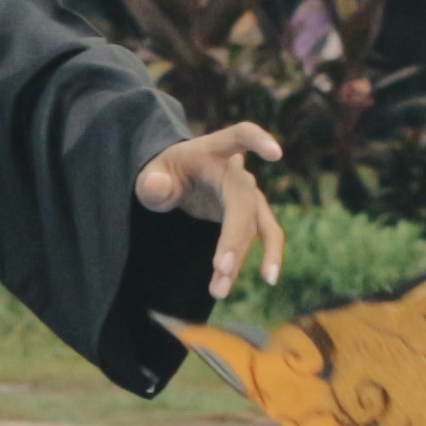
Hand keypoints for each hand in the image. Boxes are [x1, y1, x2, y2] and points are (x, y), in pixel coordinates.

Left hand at [138, 120, 286, 299]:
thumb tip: (158, 186)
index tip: (276, 153)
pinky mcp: (251, 215)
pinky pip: (264, 236)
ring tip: (224, 289)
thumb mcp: (150, 175)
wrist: (179, 180)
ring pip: (256, 225)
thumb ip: (151, 183)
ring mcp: (247, 194)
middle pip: (244, 202)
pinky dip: (267, 257)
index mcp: (212, 151)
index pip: (239, 136)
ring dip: (243, 257)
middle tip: (220, 270)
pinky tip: (268, 280)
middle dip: (234, 238)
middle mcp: (237, 172)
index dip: (258, 141)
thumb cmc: (164, 174)